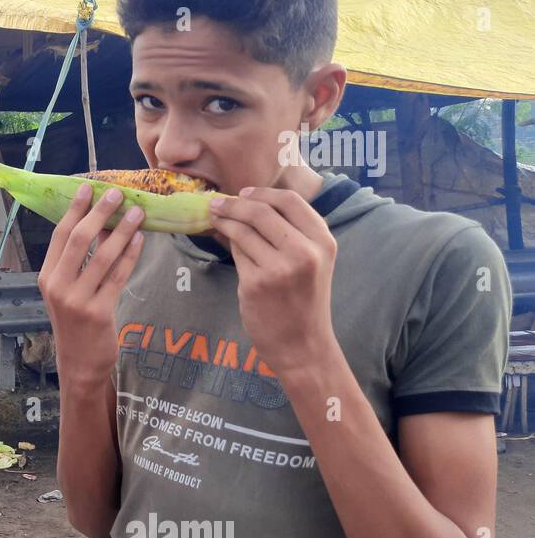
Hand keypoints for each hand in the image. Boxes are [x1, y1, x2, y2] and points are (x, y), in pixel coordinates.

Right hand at [38, 183, 146, 387]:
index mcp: (46, 277)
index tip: (87, 187)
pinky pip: (117, 276)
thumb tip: (102, 223)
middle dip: (99, 213)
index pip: (60, 236)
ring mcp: (77, 300)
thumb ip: (80, 261)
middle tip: (117, 193)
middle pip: (79, 240)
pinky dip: (130, 255)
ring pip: (102, 256)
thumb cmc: (76, 323)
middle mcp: (57, 286)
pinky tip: (140, 240)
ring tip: (137, 213)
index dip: (74, 209)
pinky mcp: (99, 312)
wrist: (80, 362)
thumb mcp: (69, 290)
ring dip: (121, 231)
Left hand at [208, 186, 338, 373]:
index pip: (290, 200)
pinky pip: (236, 252)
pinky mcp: (256, 283)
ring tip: (213, 216)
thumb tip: (250, 202)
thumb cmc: (303, 301)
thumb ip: (292, 232)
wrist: (301, 344)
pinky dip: (227, 242)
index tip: (243, 192)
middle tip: (216, 202)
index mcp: (323, 241)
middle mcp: (305, 251)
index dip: (262, 193)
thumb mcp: (312, 261)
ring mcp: (280, 267)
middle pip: (262, 211)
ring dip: (224, 219)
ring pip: (244, 230)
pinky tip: (221, 239)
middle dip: (234, 203)